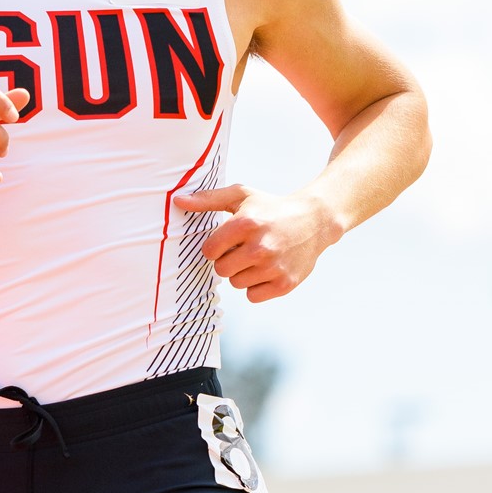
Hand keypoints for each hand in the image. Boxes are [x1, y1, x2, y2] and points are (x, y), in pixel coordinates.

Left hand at [174, 185, 342, 301]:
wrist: (314, 221)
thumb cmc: (270, 208)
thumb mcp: (241, 196)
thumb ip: (207, 200)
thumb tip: (177, 201)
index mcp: (246, 223)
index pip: (209, 251)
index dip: (215, 247)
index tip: (227, 240)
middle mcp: (260, 247)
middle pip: (221, 270)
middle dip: (228, 261)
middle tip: (243, 249)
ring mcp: (274, 267)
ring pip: (237, 284)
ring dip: (243, 273)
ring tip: (258, 257)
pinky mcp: (285, 284)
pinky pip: (252, 296)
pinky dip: (256, 286)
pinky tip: (267, 269)